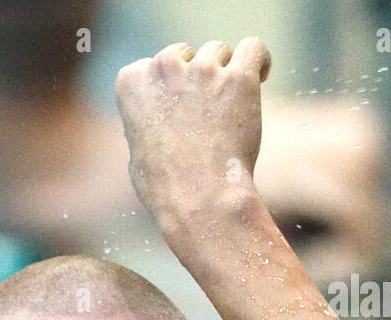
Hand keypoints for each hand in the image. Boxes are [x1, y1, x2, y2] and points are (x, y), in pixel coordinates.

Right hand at [116, 38, 270, 225]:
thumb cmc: (165, 187)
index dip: (167, 86)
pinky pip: (253, 48)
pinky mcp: (237, 78)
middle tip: (205, 112)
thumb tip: (160, 120)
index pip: (151, 65)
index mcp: (132, 82)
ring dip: (224, 73)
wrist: (198, 200)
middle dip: (195, 76)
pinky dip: (257, 60)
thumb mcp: (137, 149)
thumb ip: (146, 120)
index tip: (177, 108)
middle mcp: (164, 68)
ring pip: (218, 51)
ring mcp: (201, 71)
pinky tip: (258, 77)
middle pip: (186, 53)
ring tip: (230, 109)